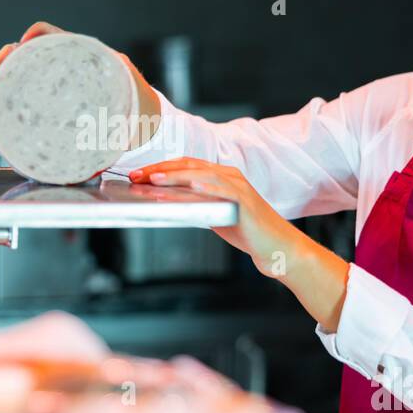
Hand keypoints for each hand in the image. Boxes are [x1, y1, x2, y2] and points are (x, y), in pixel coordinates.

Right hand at [0, 23, 161, 147]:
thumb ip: (110, 141)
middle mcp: (74, 64)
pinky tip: (2, 115)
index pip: (50, 34)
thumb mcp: (126, 124)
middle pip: (31, 50)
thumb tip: (90, 169)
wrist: (151, 121)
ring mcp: (66, 78)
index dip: (30, 37)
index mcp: (90, 59)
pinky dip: (16, 100)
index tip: (18, 48)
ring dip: (7, 84)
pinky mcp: (61, 95)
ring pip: (28, 71)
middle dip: (7, 62)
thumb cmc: (140, 118)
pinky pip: (34, 90)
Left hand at [128, 157, 296, 275]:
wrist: (276, 247)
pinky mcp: (245, 201)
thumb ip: (195, 204)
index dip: (159, 167)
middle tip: (136, 176)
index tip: (137, 175)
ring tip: (153, 180)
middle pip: (189, 166)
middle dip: (159, 169)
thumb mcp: (213, 214)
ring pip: (202, 175)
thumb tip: (166, 200)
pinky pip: (222, 190)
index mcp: (220, 176)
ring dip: (175, 176)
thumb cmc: (246, 231)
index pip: (184, 165)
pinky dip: (205, 187)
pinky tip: (189, 186)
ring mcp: (238, 186)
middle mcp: (229, 175)